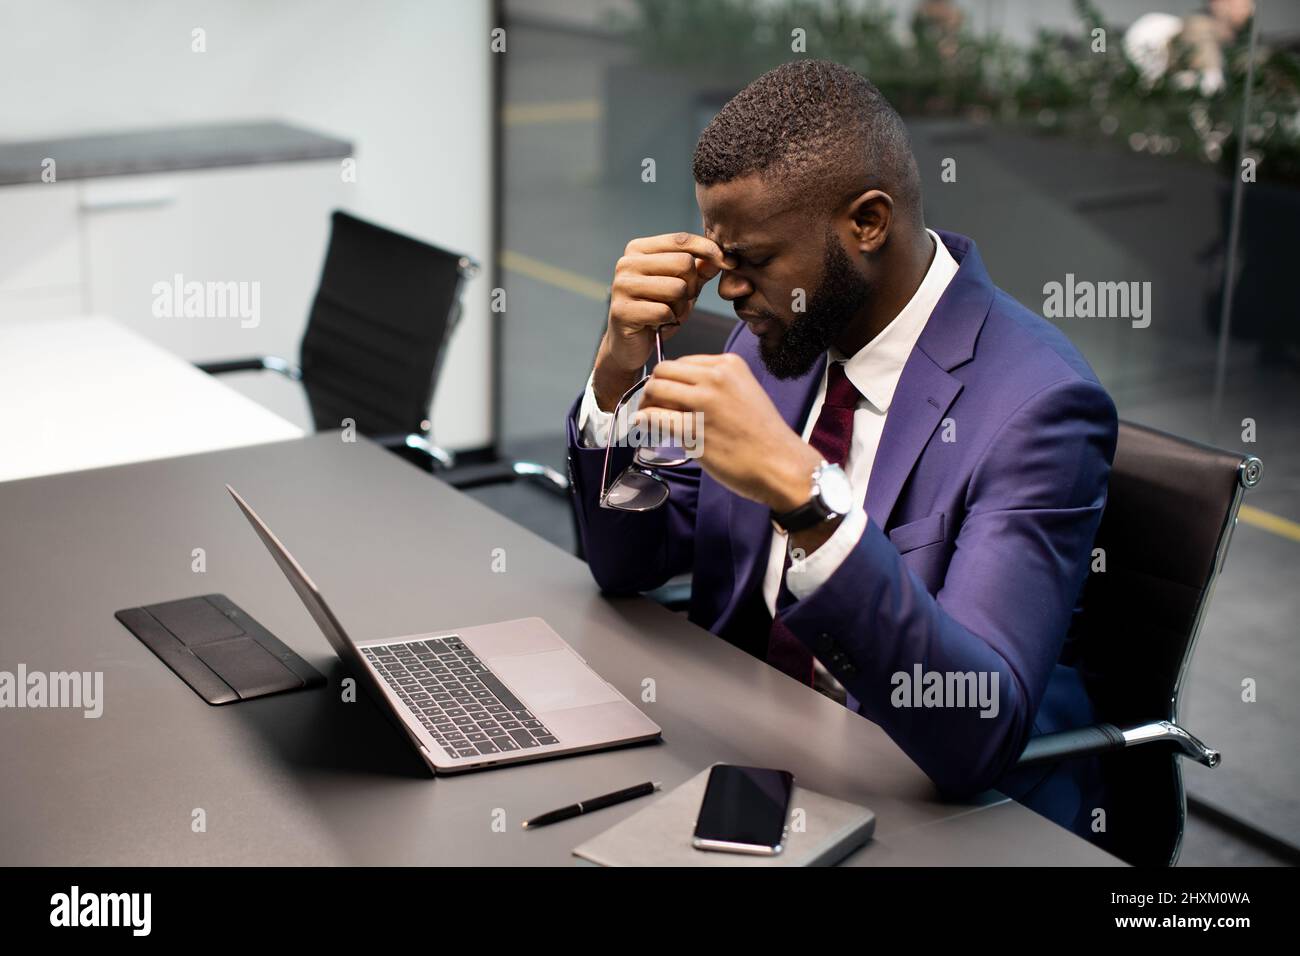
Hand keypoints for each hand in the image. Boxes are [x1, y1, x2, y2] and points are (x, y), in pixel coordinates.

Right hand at [592, 233, 730, 410]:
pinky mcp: (622, 311)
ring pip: (677, 288)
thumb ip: (701, 270)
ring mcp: (622, 286)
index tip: (729, 263)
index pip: (681, 240)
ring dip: (681, 306)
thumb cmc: (658, 311)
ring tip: (669, 313)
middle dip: (692, 286)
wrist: (631, 345)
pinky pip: (664, 311)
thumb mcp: (684, 287)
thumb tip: (724, 258)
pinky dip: (669, 321)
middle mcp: (627, 263)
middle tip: (682, 301)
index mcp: (638, 249)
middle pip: (683, 263)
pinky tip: (659, 325)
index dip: (709, 249)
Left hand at [634, 353, 823, 510]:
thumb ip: (714, 388)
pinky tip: (645, 429)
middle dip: (652, 388)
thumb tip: (679, 394)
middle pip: (664, 371)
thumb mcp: (743, 394)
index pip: (682, 362)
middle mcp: (716, 378)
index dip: (669, 379)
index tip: (667, 395)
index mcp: (729, 365)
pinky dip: (644, 422)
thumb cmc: (763, 436)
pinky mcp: (694, 429)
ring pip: (656, 390)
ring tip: (648, 420)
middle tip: (651, 406)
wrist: (781, 465)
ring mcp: (704, 402)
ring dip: (645, 405)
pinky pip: (655, 418)